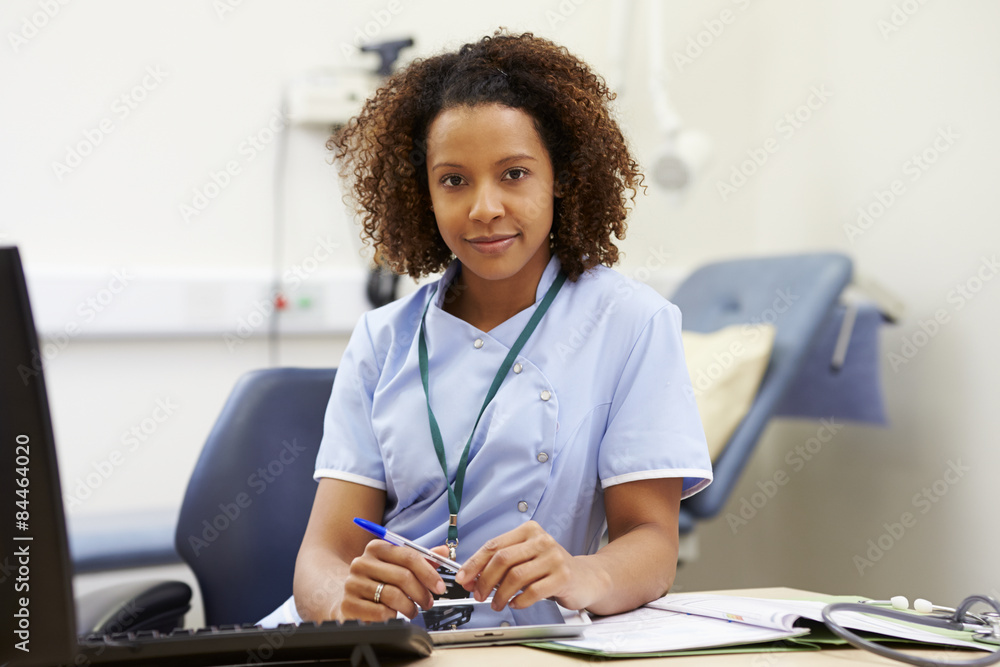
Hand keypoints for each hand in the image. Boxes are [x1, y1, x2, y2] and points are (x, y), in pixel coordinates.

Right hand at [340, 541, 448, 620]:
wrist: (348, 594)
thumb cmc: (379, 579)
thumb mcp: (398, 565)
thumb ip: (421, 559)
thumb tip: (443, 552)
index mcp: (376, 548)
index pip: (408, 556)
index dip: (428, 573)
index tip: (439, 586)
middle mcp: (362, 563)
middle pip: (403, 576)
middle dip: (422, 593)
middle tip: (428, 602)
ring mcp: (353, 583)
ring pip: (393, 596)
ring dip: (410, 607)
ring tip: (412, 610)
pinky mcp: (348, 604)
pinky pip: (381, 612)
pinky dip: (392, 615)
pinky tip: (393, 614)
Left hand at [454, 521, 584, 610]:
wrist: (586, 577)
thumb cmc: (550, 569)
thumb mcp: (525, 559)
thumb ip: (500, 565)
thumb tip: (470, 577)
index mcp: (528, 531)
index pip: (494, 545)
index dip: (474, 563)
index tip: (463, 578)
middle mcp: (541, 540)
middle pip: (502, 559)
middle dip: (484, 580)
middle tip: (478, 595)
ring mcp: (553, 557)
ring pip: (515, 576)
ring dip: (500, 594)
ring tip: (497, 603)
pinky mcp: (563, 576)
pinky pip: (532, 591)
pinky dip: (519, 601)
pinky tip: (516, 604)